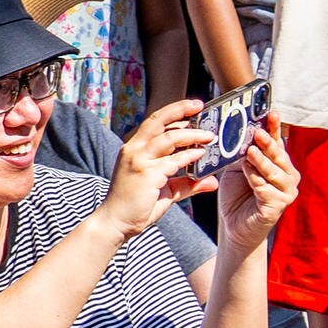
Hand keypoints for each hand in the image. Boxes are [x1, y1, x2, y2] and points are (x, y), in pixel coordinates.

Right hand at [101, 99, 220, 240]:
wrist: (116, 222)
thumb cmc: (137, 207)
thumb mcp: (165, 191)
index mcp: (134, 149)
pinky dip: (189, 156)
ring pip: (168, 138)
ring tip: (209, 136)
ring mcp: (139, 160)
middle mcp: (134, 150)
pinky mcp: (146, 173)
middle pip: (157, 120)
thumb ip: (187, 184)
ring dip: (192, 135)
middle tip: (199, 105)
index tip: (193, 111)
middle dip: (179, 109)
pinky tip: (201, 155)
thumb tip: (211, 181)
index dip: (174, 114)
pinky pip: (173, 161)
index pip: (154, 124)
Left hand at [213, 121, 299, 249]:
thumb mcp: (237, 169)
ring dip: (262, 161)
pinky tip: (249, 174)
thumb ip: (241, 153)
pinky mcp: (277, 207)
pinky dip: (257, 181)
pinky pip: (267, 191)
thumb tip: (236, 132)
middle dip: (268, 143)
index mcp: (278, 164)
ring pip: (274, 172)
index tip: (271, 112)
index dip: (274, 127)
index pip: (276, 141)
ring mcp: (285, 192)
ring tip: (250, 151)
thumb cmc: (237, 195)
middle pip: (278, 155)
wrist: (234, 225)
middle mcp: (287, 176)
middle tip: (258, 132)